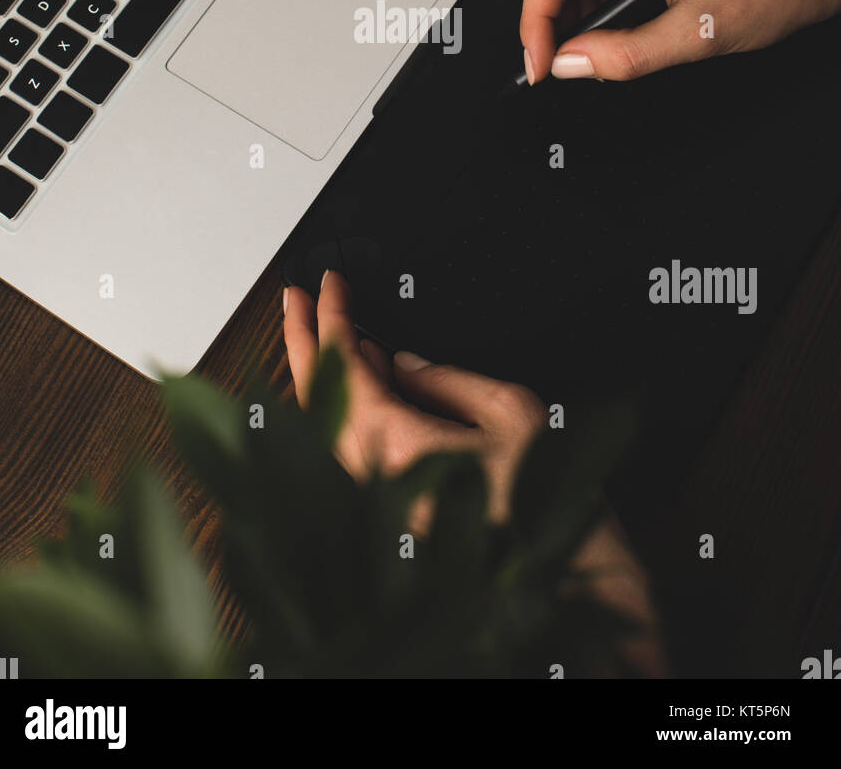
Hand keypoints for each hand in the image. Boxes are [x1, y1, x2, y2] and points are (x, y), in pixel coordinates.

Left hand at [282, 271, 664, 672]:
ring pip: (329, 428)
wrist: (570, 582)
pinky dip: (352, 408)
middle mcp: (375, 484)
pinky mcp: (392, 518)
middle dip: (303, 343)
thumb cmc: (550, 506)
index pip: (342, 371)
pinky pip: (355, 451)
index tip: (327, 286)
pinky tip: (371, 382)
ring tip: (335, 329)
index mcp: (400, 451)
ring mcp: (379, 506)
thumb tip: (406, 363)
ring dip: (326, 375)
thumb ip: (448, 379)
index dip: (330, 320)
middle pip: (316, 401)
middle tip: (298, 300)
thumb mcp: (511, 413)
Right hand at [519, 0, 840, 83]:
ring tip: (597, 56)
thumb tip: (572, 64)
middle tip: (562, 67)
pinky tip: (614, 38)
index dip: (536, 21)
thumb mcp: (701, 30)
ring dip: (573, 22)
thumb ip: (629, 52)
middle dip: (549, 23)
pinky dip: (594, 16)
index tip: (541, 64)